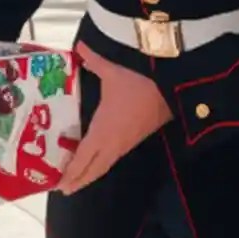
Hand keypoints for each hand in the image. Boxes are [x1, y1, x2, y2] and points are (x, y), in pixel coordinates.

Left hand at [58, 41, 171, 194]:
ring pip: (107, 161)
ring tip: (77, 178)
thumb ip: (92, 59)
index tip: (60, 185)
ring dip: (92, 171)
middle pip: (96, 166)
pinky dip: (103, 160)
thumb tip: (79, 48)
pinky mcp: (140, 133)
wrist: (178, 80)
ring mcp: (130, 139)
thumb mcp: (112, 67)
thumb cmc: (140, 77)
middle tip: (64, 188)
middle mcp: (117, 140)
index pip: (85, 156)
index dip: (72, 171)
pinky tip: (98, 156)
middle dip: (80, 178)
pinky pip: (116, 153)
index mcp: (106, 130)